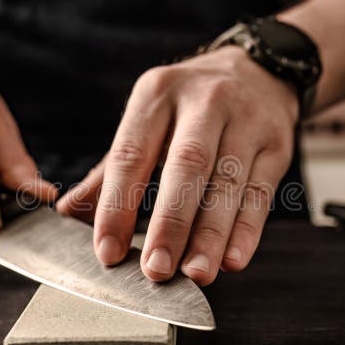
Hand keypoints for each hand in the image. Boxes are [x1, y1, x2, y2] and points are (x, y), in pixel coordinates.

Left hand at [58, 46, 298, 284]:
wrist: (259, 70)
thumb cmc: (189, 106)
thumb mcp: (148, 119)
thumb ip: (111, 169)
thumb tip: (67, 212)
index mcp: (157, 93)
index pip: (132, 153)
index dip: (117, 205)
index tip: (107, 251)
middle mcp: (204, 102)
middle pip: (187, 165)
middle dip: (170, 223)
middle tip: (155, 269)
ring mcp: (246, 121)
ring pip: (228, 184)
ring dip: (210, 235)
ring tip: (196, 274)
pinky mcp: (277, 145)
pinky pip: (260, 194)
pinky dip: (247, 231)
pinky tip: (233, 260)